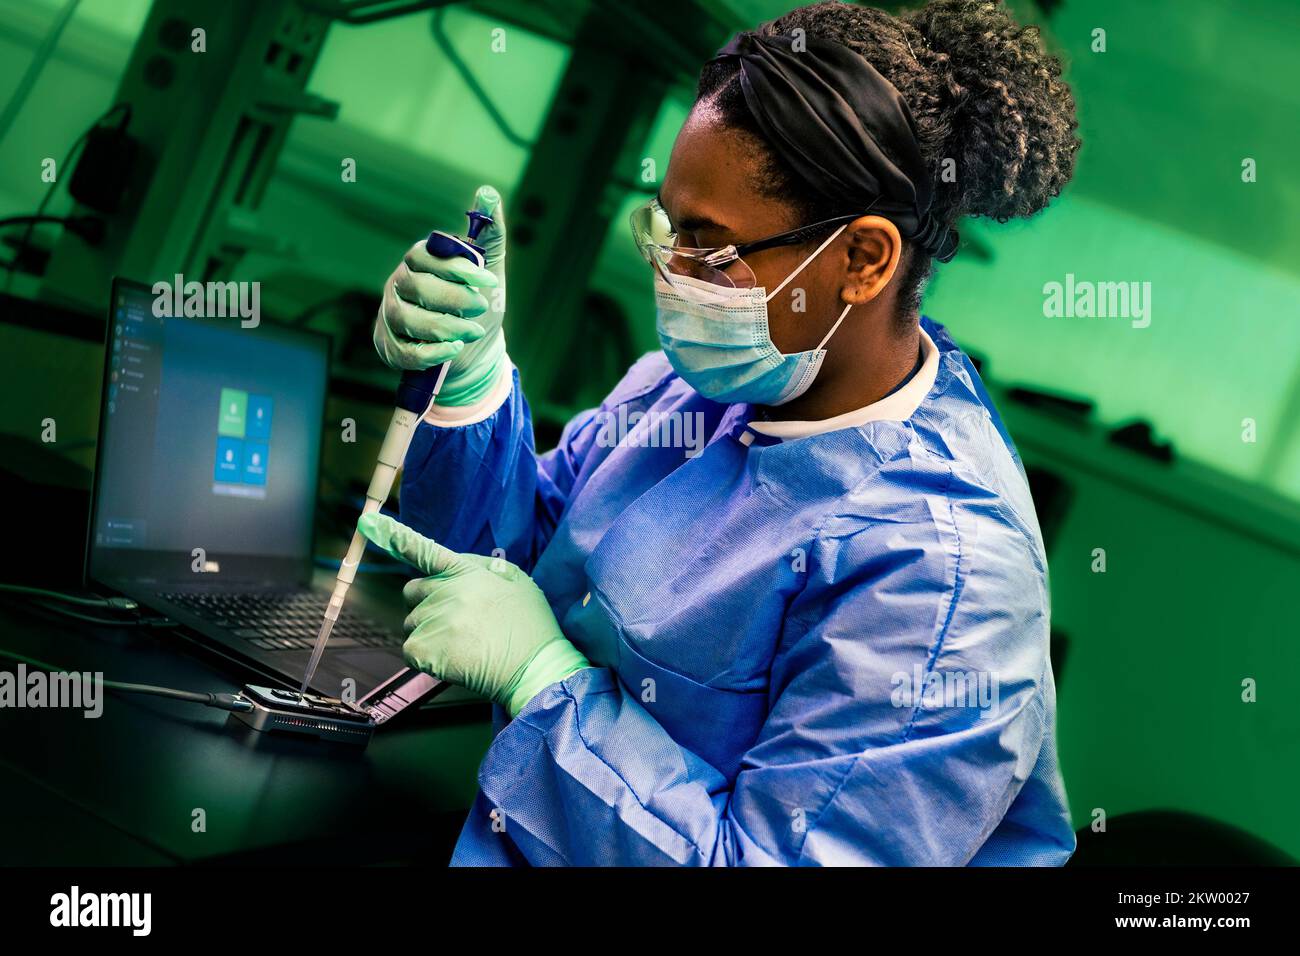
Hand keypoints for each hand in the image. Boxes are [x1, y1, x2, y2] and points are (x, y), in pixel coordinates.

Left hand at [358, 513, 587, 717]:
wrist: (535, 667)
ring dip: (429, 633)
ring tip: (463, 644)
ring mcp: (434, 620)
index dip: (395, 536)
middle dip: (427, 604)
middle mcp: (446, 591)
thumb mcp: (516, 582)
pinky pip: (410, 650)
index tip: (369, 522)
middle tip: (458, 622)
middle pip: (412, 592)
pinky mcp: (425, 649)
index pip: (425, 550)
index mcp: (467, 572)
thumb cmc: (530, 627)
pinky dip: (426, 658)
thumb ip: (481, 568)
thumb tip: (454, 566)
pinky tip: (453, 660)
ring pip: (412, 623)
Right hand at [373, 186, 506, 405]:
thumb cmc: (478, 306)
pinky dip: (431, 353)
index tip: (489, 282)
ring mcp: (391, 315)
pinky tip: (453, 349)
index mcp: (421, 260)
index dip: (458, 268)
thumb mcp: (489, 269)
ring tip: (472, 332)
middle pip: (417, 287)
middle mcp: (400, 284)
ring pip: (408, 319)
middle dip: (455, 300)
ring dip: (446, 328)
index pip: (428, 256)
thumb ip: (489, 234)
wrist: (475, 352)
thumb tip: (489, 193)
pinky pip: (404, 351)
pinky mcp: (391, 346)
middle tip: (481, 309)